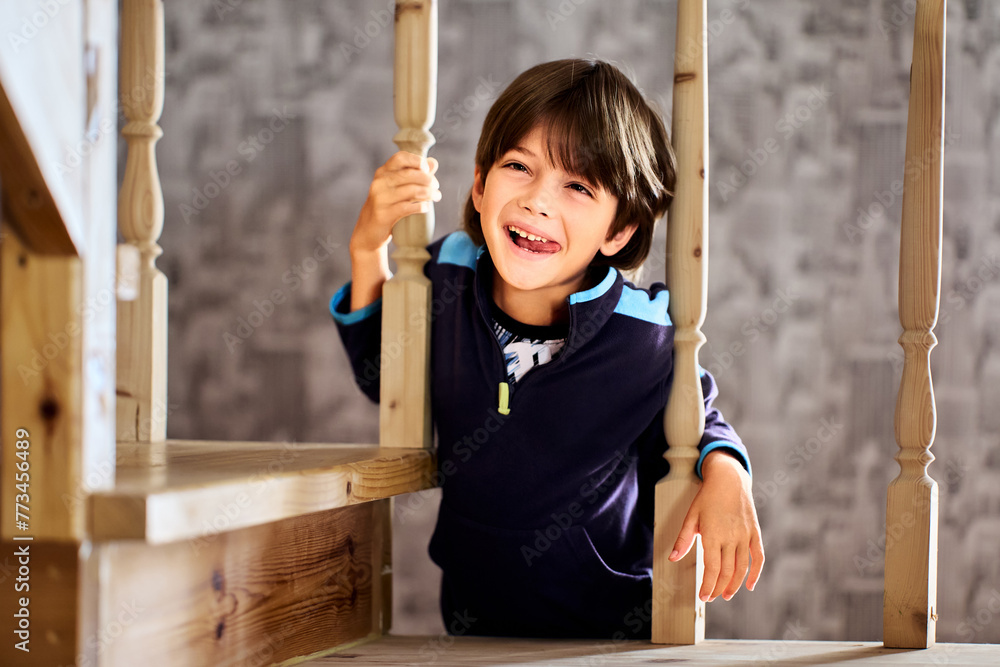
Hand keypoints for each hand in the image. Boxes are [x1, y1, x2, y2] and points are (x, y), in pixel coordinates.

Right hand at [350, 151, 440, 255]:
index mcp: (383, 173)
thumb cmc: (388, 206)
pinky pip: (407, 208)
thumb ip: (415, 174)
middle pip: (409, 174)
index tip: (427, 169)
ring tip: (437, 197)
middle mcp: (379, 183)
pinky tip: (426, 207)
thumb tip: (433, 162)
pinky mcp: (383, 214)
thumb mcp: (398, 188)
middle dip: (428, 179)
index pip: (400, 158)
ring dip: (428, 193)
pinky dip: (420, 206)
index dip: (416, 160)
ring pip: (411, 191)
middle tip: (436, 187)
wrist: (369, 230)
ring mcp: (380, 199)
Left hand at [668, 450, 763, 601]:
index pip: (711, 568)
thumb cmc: (707, 497)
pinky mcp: (754, 533)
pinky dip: (756, 573)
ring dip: (734, 585)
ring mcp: (745, 536)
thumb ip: (683, 539)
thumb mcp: (691, 516)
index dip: (708, 585)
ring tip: (726, 595)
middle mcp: (731, 537)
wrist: (729, 479)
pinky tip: (750, 586)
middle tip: (712, 597)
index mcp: (713, 534)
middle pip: (726, 571)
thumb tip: (672, 558)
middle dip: (718, 588)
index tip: (703, 597)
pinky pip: (758, 557)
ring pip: (742, 568)